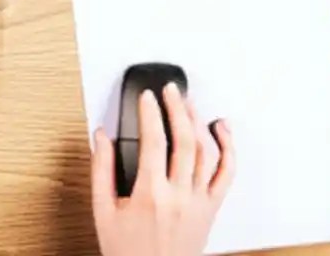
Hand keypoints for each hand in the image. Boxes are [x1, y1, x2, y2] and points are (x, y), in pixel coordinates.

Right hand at [91, 83, 235, 255]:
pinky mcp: (212, 209)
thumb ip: (101, 170)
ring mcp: (200, 202)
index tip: (146, 97)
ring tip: (190, 103)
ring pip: (207, 153)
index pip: (154, 141)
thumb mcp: (102, 211)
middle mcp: (180, 196)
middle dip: (178, 108)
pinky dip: (229, 148)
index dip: (150, 113)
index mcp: (150, 195)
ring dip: (200, 122)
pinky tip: (222, 130)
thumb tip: (101, 137)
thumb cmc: (127, 251)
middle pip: (185, 140)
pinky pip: (227, 174)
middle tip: (170, 90)